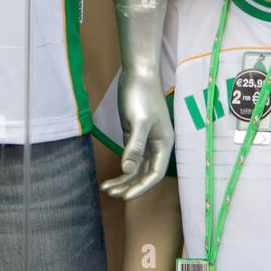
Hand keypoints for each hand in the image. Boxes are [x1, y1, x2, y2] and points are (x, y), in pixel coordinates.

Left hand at [99, 73, 173, 199]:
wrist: (137, 74)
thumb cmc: (141, 95)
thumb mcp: (138, 121)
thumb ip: (134, 146)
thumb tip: (128, 170)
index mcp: (164, 144)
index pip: (155, 173)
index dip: (141, 187)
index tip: (125, 196)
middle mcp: (157, 146)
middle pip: (145, 174)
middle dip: (130, 186)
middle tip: (111, 194)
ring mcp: (146, 142)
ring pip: (136, 169)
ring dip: (123, 180)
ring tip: (106, 189)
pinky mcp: (134, 136)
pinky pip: (130, 159)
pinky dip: (121, 169)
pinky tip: (109, 177)